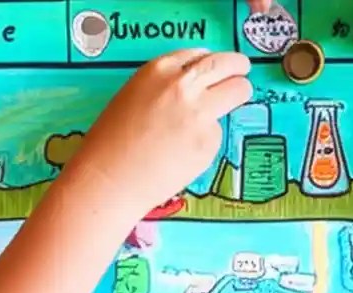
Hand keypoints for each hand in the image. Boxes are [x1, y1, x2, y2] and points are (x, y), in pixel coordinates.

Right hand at [70, 49, 251, 210]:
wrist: (110, 177)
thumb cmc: (112, 142)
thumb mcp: (134, 96)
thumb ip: (165, 86)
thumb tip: (195, 85)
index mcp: (159, 69)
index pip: (200, 55)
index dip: (211, 62)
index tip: (218, 67)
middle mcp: (183, 86)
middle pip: (227, 65)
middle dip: (239, 68)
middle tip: (242, 75)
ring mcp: (200, 113)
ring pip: (237, 93)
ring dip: (236, 98)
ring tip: (214, 116)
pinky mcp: (209, 141)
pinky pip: (217, 133)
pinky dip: (207, 141)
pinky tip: (184, 153)